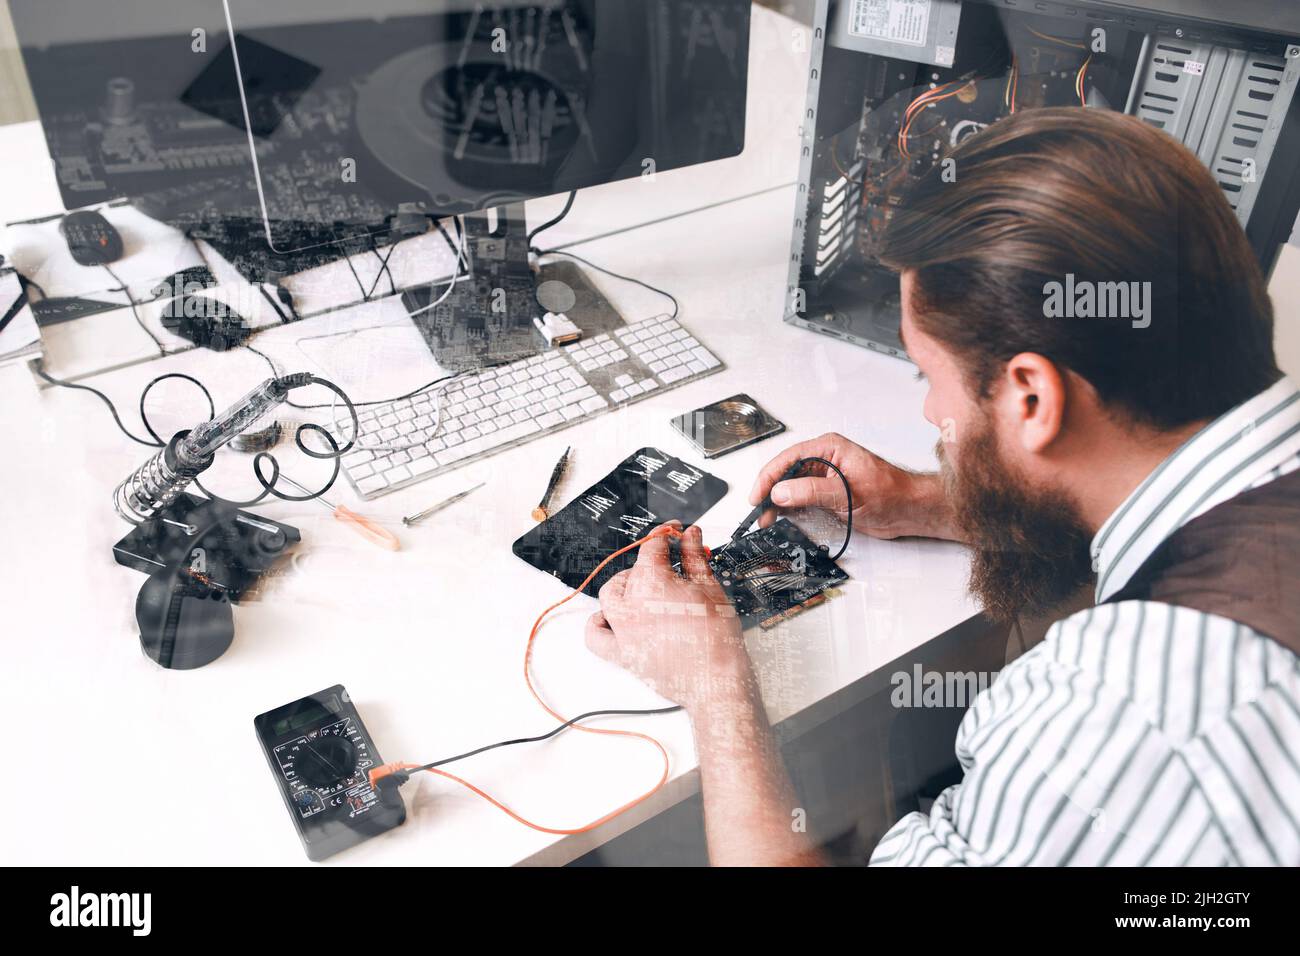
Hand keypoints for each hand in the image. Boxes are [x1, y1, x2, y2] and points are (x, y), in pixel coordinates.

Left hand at [585, 524, 753, 714]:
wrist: (717, 679)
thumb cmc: (716, 638)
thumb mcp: (710, 587)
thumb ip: (695, 558)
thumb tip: (689, 537)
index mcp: (652, 583)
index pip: (652, 547)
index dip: (666, 535)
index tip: (675, 534)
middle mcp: (631, 604)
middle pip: (633, 570)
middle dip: (652, 563)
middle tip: (673, 566)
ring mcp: (623, 630)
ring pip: (609, 596)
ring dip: (624, 586)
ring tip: (645, 587)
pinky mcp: (623, 654)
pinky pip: (595, 636)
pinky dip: (598, 623)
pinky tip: (612, 618)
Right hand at [749, 432, 958, 540]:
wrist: (910, 511)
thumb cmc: (891, 494)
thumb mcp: (847, 493)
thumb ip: (812, 491)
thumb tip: (781, 491)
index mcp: (830, 448)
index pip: (788, 458)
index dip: (769, 477)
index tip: (758, 495)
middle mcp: (825, 459)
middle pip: (786, 471)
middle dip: (770, 491)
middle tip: (759, 510)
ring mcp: (825, 476)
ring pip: (791, 486)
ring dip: (778, 502)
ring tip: (767, 518)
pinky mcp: (828, 492)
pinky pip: (801, 497)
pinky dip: (789, 508)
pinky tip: (782, 517)